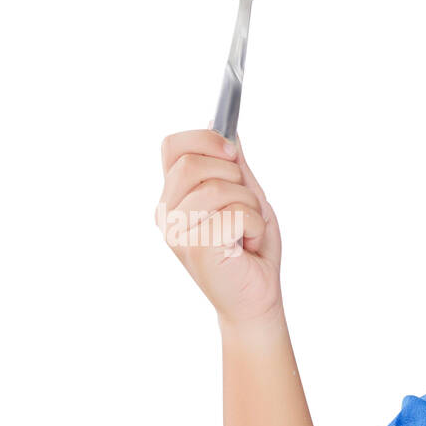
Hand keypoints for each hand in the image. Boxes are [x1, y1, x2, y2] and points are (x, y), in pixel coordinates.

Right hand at [156, 128, 283, 324]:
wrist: (257, 298)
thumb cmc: (251, 251)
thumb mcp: (246, 197)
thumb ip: (233, 166)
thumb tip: (222, 126)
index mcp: (174, 197)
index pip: (172, 147)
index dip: (204, 140)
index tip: (232, 152)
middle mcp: (168, 213)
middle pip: (192, 163)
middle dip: (234, 177)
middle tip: (245, 206)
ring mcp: (177, 232)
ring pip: (218, 188)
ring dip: (249, 206)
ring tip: (247, 231)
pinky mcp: (196, 248)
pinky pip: (235, 214)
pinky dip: (254, 226)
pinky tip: (247, 245)